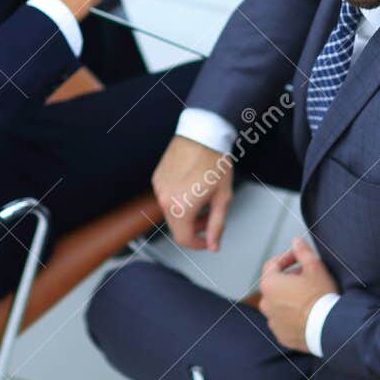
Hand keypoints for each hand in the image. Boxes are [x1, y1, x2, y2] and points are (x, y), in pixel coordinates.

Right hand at [152, 135, 233, 250]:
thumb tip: (213, 245)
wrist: (202, 134)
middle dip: (193, 227)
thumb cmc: (215, 161)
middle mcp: (165, 200)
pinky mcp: (157, 178)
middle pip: (176, 227)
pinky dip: (178, 198)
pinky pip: (167, 196)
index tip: (207, 240)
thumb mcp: (222, 197)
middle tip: (208, 216)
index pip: (184, 239)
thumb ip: (217, 225)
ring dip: (185, 212)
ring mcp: (159, 188)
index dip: (198, 244)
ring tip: (201, 198)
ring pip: (171, 212)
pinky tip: (191, 186)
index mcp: (181, 208)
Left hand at [258, 237, 337, 351]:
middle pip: (276, 285)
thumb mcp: (315, 268)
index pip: (272, 264)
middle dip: (290, 278)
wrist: (329, 329)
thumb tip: (297, 242)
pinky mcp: (282, 336)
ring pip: (279, 304)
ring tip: (310, 297)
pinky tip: (309, 314)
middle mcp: (266, 304)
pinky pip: (285, 322)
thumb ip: (302, 252)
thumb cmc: (321, 298)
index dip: (286, 257)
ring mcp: (273, 322)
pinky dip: (293, 316)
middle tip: (308, 276)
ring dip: (290, 298)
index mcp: (269, 284)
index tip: (298, 256)